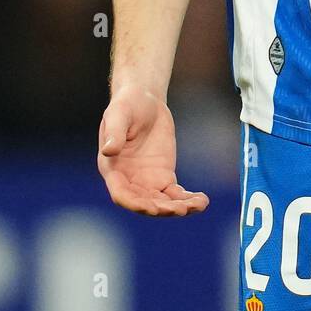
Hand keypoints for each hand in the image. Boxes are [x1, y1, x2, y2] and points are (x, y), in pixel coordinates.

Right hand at [97, 83, 209, 216]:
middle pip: (144, 203)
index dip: (136, 204)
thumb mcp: (119, 114)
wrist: (144, 100)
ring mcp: (147, 181)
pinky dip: (187, 200)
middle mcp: (128, 180)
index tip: (153, 208)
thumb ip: (114, 133)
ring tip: (198, 205)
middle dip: (162, 209)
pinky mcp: (163, 176)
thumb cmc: (127, 105)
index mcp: (113, 169)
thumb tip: (108, 150)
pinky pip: (175, 194)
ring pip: (162, 202)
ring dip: (179, 208)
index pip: (122, 195)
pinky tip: (202, 201)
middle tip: (181, 209)